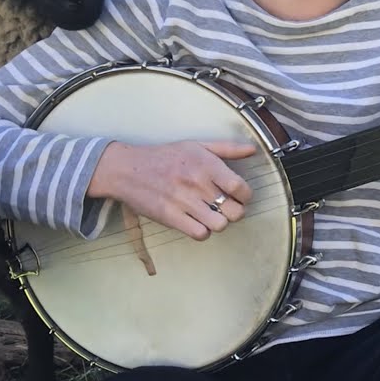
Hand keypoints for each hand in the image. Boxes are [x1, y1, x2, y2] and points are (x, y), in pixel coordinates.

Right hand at [88, 139, 256, 239]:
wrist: (127, 169)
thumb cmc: (164, 157)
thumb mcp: (196, 145)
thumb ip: (226, 148)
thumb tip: (252, 150)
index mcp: (206, 164)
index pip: (240, 187)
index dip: (246, 196)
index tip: (240, 196)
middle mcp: (197, 183)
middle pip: (234, 211)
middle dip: (235, 212)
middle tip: (226, 207)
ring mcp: (184, 202)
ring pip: (220, 225)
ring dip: (219, 223)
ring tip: (212, 215)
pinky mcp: (171, 217)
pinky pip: (200, 234)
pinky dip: (203, 232)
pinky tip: (198, 222)